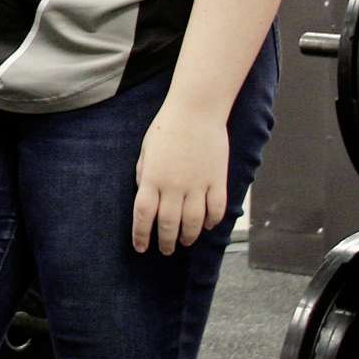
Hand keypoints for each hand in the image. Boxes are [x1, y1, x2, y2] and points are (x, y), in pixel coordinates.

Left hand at [131, 108, 228, 255]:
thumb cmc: (167, 126)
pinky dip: (213, 221)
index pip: (143, 216)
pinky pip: (217, 209)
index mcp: (152, 178)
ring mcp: (197, 184)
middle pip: (168, 224)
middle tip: (166, 250)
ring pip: (194, 222)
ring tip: (185, 242)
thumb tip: (143, 194)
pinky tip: (209, 226)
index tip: (141, 247)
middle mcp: (173, 186)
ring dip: (189, 236)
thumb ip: (144, 173)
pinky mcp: (217, 180)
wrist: (196, 109)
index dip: (140, 235)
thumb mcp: (146, 150)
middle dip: (166, 242)